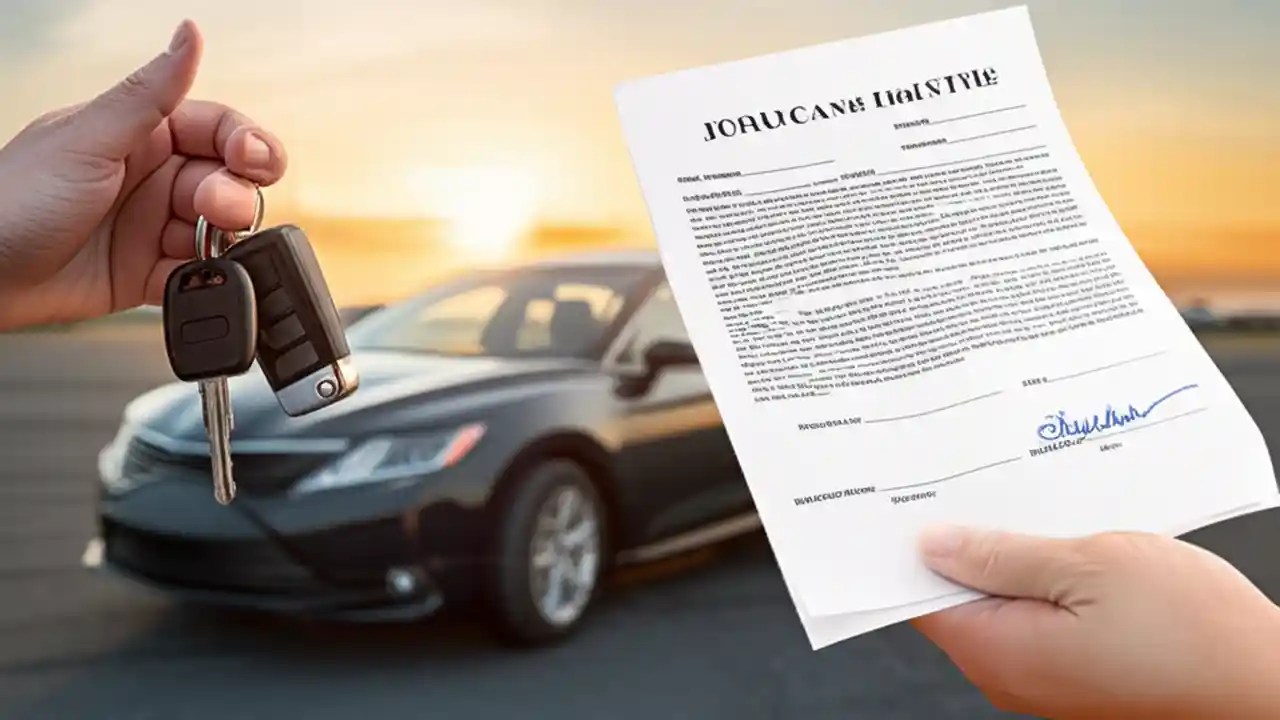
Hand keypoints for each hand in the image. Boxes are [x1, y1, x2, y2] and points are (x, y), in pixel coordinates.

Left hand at [0, 20, 286, 330]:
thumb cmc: (12, 200)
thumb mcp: (89, 140)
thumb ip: (150, 94)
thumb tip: (190, 34)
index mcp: (140, 135)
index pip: (219, 129)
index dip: (246, 143)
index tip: (252, 161)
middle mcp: (150, 179)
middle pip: (228, 181)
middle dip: (233, 196)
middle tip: (216, 209)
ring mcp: (149, 227)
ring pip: (219, 231)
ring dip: (220, 240)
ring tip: (193, 246)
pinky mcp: (146, 273)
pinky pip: (197, 275)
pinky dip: (203, 279)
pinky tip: (189, 274)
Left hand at [913, 526, 1279, 718]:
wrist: (1269, 686)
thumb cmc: (1191, 629)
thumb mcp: (1088, 566)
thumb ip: (1002, 556)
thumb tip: (932, 544)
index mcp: (999, 652)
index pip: (918, 599)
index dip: (905, 548)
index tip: (902, 499)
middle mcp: (1012, 674)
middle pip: (956, 598)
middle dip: (956, 540)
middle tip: (959, 478)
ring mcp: (1046, 676)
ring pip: (1000, 603)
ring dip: (1004, 554)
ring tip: (1013, 498)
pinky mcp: (1079, 670)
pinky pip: (1038, 616)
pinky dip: (1038, 575)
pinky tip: (1053, 535)